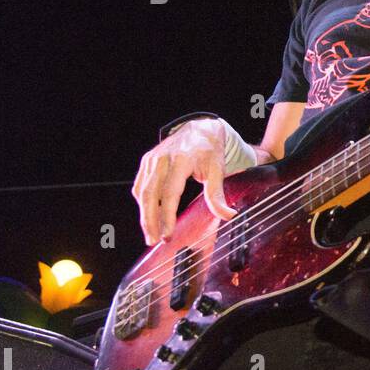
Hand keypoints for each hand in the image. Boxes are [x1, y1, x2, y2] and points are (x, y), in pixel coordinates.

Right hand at [132, 119, 237, 245]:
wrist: (199, 129)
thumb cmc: (210, 150)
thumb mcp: (218, 170)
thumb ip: (217, 194)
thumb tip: (228, 216)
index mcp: (181, 160)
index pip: (170, 193)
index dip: (166, 216)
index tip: (167, 235)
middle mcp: (162, 159)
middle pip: (150, 195)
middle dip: (150, 220)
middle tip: (153, 240)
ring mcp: (152, 159)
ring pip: (142, 192)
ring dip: (144, 215)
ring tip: (151, 234)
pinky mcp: (147, 161)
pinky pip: (140, 186)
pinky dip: (143, 203)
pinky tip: (149, 216)